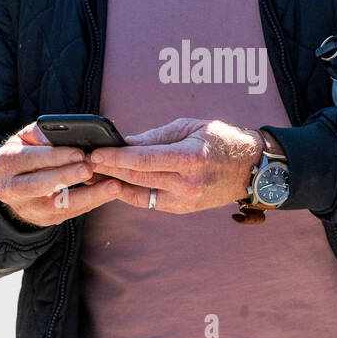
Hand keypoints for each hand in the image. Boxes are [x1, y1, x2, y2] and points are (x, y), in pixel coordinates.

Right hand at [0, 121, 122, 227]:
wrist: (15, 183)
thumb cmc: (27, 154)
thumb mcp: (26, 139)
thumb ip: (41, 133)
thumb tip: (64, 133)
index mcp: (4, 163)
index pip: (29, 158)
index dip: (55, 156)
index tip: (79, 152)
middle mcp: (9, 189)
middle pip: (39, 185)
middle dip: (67, 176)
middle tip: (91, 168)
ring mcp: (26, 208)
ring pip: (58, 205)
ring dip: (88, 195)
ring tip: (112, 185)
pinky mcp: (44, 220)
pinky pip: (70, 213)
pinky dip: (92, 201)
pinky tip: (109, 192)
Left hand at [86, 118, 263, 214]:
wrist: (252, 169)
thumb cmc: (223, 140)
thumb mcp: (191, 127)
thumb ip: (157, 136)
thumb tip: (126, 141)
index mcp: (189, 158)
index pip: (142, 160)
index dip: (115, 157)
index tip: (94, 152)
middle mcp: (186, 184)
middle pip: (136, 178)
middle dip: (108, 170)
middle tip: (84, 163)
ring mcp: (185, 201)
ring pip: (139, 194)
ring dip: (114, 184)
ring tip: (93, 175)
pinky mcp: (183, 209)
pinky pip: (149, 202)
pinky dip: (130, 193)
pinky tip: (115, 183)